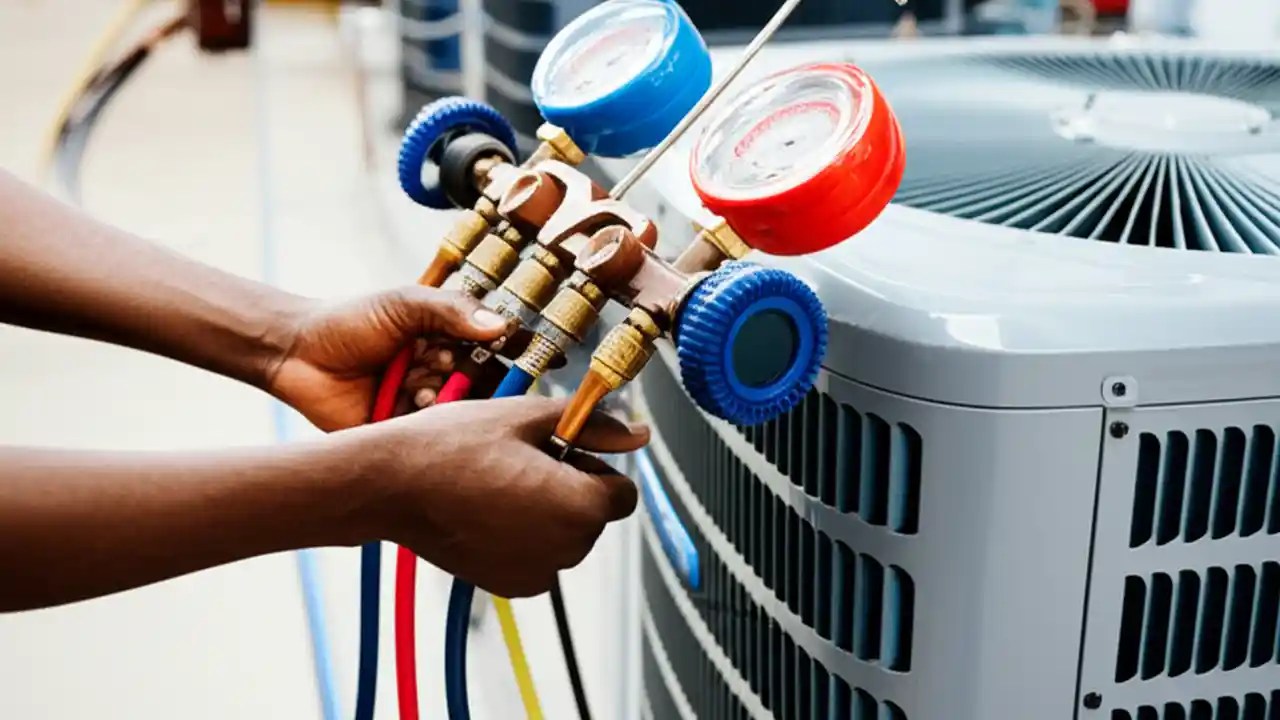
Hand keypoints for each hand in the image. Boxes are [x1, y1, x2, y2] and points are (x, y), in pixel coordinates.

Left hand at [264, 287, 511, 431]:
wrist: (296, 353)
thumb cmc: (348, 321)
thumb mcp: (404, 304)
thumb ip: (452, 310)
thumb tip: (503, 326)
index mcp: (444, 341)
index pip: (488, 350)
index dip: (500, 351)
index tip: (507, 349)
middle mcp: (438, 375)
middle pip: (479, 384)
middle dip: (467, 376)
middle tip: (443, 364)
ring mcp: (421, 406)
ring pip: (457, 412)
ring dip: (444, 398)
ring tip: (417, 385)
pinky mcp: (402, 434)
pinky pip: (430, 437)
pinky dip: (427, 422)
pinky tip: (409, 402)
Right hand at [350, 395, 647, 597]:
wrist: (390, 484)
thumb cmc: (454, 445)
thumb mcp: (530, 418)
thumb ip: (594, 427)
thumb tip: (638, 434)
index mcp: (581, 507)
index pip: (622, 492)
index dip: (592, 465)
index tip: (555, 451)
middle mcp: (566, 550)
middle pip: (594, 515)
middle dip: (569, 487)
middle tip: (517, 462)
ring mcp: (537, 573)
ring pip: (565, 536)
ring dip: (546, 511)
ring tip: (497, 484)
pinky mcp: (510, 585)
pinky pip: (539, 557)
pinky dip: (524, 537)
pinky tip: (487, 510)